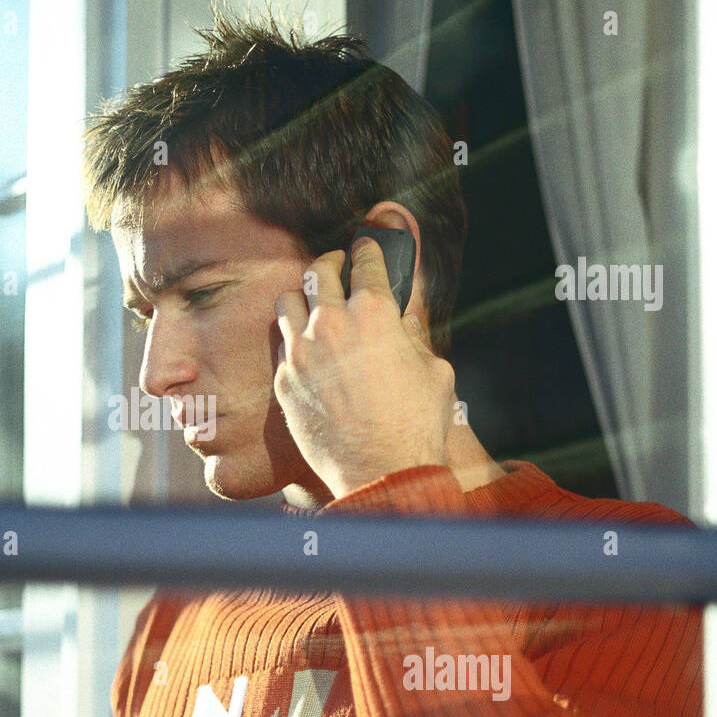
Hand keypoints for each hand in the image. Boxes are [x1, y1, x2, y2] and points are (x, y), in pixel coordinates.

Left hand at [273, 236, 454, 498]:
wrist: (382, 473)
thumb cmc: (416, 425)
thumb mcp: (433, 369)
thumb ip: (412, 334)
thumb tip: (400, 318)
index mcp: (374, 313)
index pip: (366, 261)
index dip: (368, 247)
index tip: (367, 243)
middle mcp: (331, 324)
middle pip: (318, 271)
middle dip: (331, 262)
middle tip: (338, 266)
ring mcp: (301, 352)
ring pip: (288, 300)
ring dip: (303, 295)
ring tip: (313, 301)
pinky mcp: (284, 381)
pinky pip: (283, 344)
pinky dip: (295, 338)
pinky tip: (306, 346)